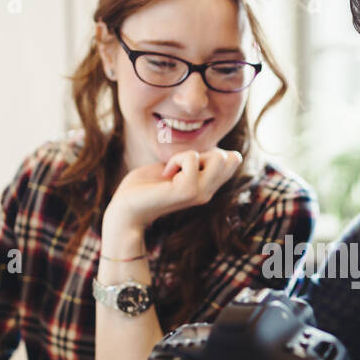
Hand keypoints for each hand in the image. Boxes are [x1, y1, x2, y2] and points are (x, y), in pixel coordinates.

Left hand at [105, 148, 243, 234]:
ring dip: (190, 154)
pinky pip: (192, 158)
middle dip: (205, 151)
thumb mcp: (175, 167)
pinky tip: (165, 174)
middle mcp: (208, 192)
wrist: (126, 208)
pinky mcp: (188, 191)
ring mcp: (200, 193)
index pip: (233, 160)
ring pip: (220, 157)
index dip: (212, 151)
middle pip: (232, 158)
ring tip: (173, 169)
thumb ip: (193, 160)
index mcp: (207, 187)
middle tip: (179, 165)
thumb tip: (216, 150)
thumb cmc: (144, 187)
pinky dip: (176, 159)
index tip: (186, 162)